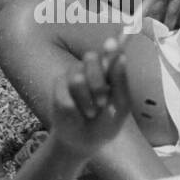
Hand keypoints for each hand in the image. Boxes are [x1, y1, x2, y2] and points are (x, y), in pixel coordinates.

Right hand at [51, 40, 130, 159]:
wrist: (85, 141)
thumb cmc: (105, 124)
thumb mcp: (120, 107)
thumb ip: (120, 82)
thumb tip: (121, 57)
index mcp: (107, 72)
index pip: (110, 52)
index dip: (113, 43)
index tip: (117, 37)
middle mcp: (89, 69)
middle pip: (92, 58)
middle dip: (99, 82)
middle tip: (103, 101)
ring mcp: (72, 76)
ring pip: (78, 77)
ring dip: (88, 99)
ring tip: (91, 111)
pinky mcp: (59, 86)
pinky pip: (67, 91)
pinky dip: (77, 106)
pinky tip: (78, 113)